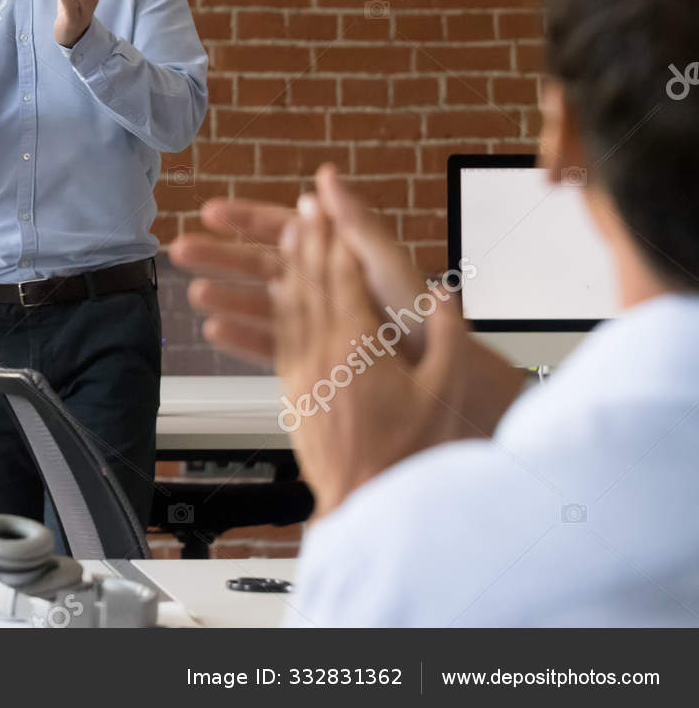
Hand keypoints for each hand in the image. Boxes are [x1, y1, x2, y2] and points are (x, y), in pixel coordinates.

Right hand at [168, 167, 436, 365]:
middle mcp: (316, 282)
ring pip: (256, 303)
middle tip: (180, 248)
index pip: (280, 228)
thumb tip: (326, 174)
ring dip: (224, 296)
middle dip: (217, 256)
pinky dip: (240, 338)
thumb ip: (352, 222)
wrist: (436, 374)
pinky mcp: (308, 354)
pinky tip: (215, 332)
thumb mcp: (385, 261)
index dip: (243, 219)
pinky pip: (268, 343)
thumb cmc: (419, 314)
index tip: (210, 211)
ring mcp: (310, 318)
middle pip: (257, 264)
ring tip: (195, 294)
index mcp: (332, 253)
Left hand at [270, 188, 517, 516]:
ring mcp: (302, 373)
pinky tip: (263, 302)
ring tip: (279, 238)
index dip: (332, 235)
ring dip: (280, 268)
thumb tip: (443, 291)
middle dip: (304, 238)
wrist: (369, 504)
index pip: (340, 274)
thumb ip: (445, 335)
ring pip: (285, 306)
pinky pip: (274, 343)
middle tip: (301, 206)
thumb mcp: (443, 390)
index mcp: (357, 344)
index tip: (324, 203)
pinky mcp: (293, 396)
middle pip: (307, 281)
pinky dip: (267, 314)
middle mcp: (321, 351)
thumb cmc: (411, 454)